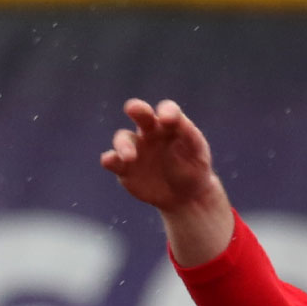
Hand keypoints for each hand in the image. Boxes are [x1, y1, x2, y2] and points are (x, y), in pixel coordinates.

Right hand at [99, 98, 233, 265]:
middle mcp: (150, 132)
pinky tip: (109, 160)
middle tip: (133, 109)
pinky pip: (114, 161)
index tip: (168, 119)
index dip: (167, 111)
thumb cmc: (193, 168)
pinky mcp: (124, 168)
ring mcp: (135, 149)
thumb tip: (177, 121)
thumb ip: (190, 136)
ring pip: (123, 138)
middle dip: (137, 109)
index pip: (168, 110)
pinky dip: (110, 159)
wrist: (185, 197)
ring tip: (129, 157)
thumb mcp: (197, 152)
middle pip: (140, 114)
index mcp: (170, 125)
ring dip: (124, 145)